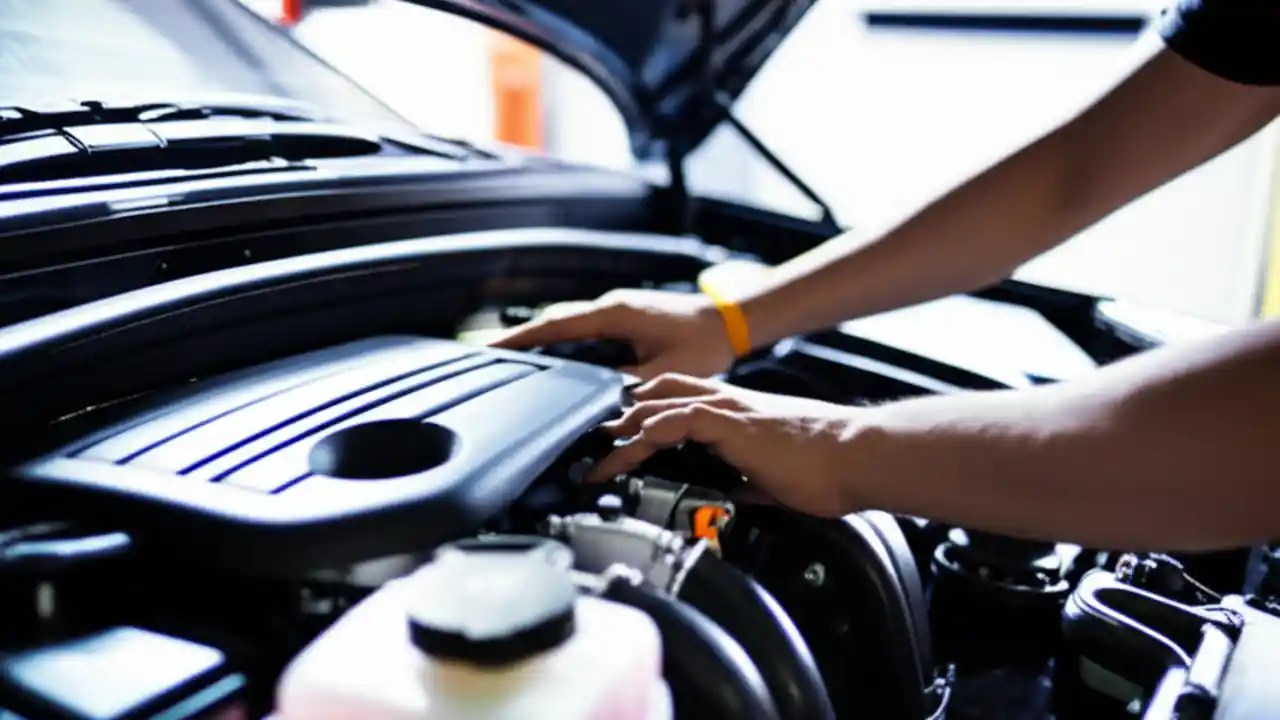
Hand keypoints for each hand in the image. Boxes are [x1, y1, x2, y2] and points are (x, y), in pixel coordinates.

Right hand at [489, 289, 734, 378]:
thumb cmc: (703, 344)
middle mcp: (609, 307)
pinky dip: (560, 340)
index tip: (491, 349)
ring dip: (538, 339)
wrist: (729, 322)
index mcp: (614, 315)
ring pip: (565, 324)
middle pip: (553, 322)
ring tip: (508, 358)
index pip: (556, 326)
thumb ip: (628, 387)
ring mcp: (615, 311)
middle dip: (520, 339)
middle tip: (486, 357)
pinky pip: (581, 328)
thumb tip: (598, 404)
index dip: (521, 339)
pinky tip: (549, 358)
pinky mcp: (622, 319)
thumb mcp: (665, 372)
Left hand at [587, 374, 860, 517]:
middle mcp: (730, 405)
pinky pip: (686, 419)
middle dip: (623, 413)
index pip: (681, 402)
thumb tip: (732, 493)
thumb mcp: (774, 475)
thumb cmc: (828, 467)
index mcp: (738, 415)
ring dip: (627, 428)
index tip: (622, 436)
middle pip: (661, 392)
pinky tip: (636, 440)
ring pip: (664, 406)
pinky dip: (657, 428)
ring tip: (600, 452)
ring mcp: (732, 412)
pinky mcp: (738, 425)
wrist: (858, 457)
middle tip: (594, 437)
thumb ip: (747, 478)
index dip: (647, 414)